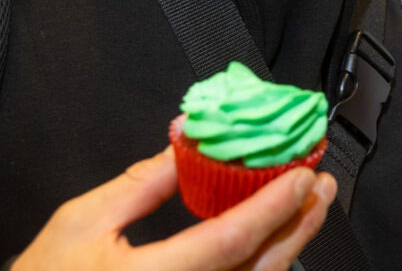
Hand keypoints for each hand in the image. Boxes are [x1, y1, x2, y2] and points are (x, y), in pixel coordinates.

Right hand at [12, 148, 337, 270]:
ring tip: (308, 209)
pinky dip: (261, 267)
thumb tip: (187, 143)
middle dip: (297, 225)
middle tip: (320, 186)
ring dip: (287, 246)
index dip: (274, 204)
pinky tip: (274, 245)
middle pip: (259, 268)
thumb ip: (141, 185)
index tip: (302, 175)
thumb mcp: (81, 223)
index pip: (231, 239)